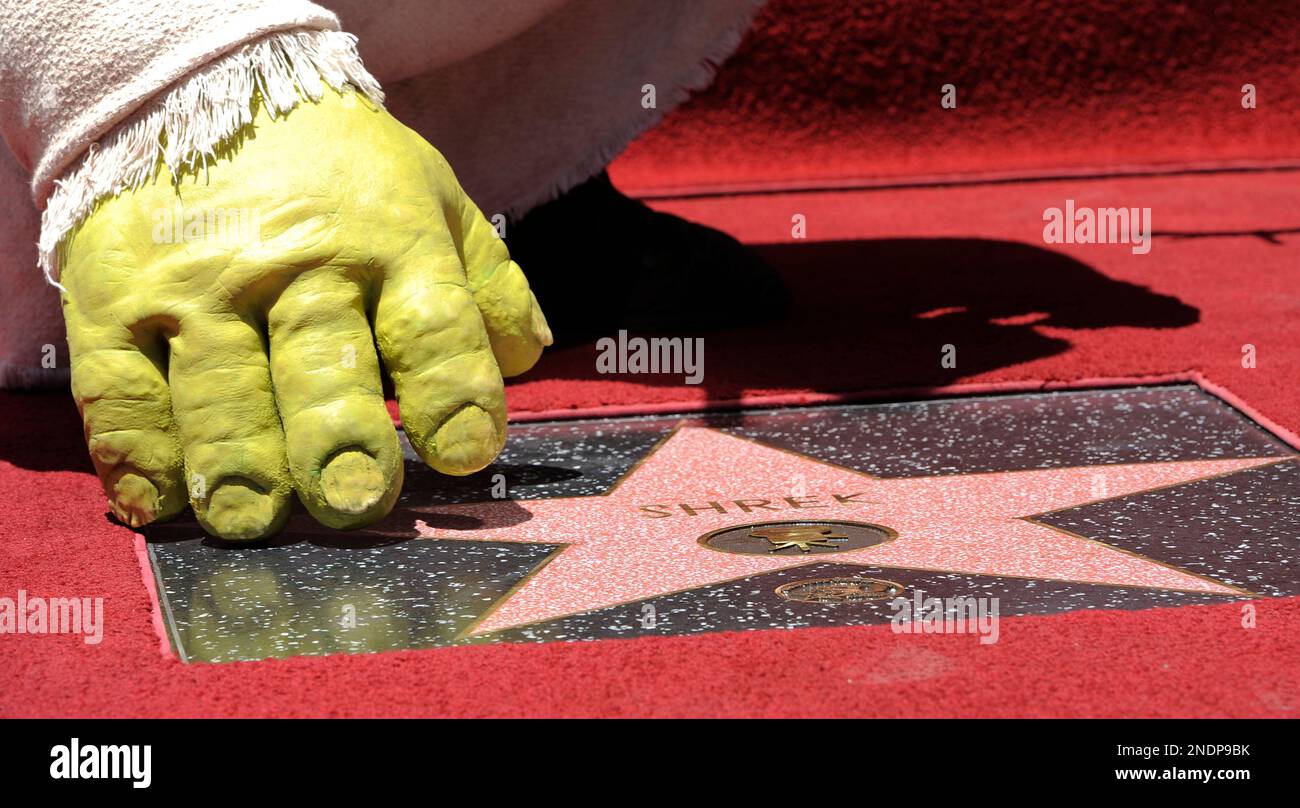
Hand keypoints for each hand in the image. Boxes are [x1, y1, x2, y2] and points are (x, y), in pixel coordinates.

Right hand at [61, 87, 550, 539]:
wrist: (192, 88)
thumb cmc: (337, 169)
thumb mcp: (429, 196)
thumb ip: (484, 280)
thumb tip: (526, 357)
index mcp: (391, 241)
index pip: (431, 326)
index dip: (451, 391)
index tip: (464, 453)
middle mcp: (296, 263)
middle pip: (322, 362)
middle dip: (338, 436)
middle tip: (351, 500)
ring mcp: (197, 284)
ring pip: (218, 386)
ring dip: (236, 460)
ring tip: (252, 519)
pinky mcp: (112, 298)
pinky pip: (119, 386)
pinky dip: (135, 450)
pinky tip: (158, 501)